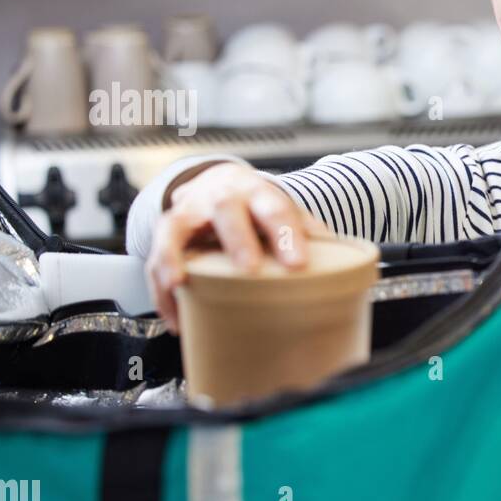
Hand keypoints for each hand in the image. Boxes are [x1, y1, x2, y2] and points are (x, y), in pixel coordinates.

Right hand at [145, 162, 327, 332]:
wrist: (219, 182)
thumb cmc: (259, 209)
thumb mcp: (285, 214)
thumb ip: (308, 236)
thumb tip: (345, 266)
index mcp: (260, 194)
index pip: (277, 209)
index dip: (286, 234)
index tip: (298, 264)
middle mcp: (223, 196)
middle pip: (228, 210)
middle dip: (237, 239)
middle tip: (248, 269)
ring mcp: (190, 211)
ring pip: (175, 227)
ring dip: (175, 257)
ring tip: (180, 285)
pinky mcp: (166, 229)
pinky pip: (154, 256)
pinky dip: (159, 287)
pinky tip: (175, 317)